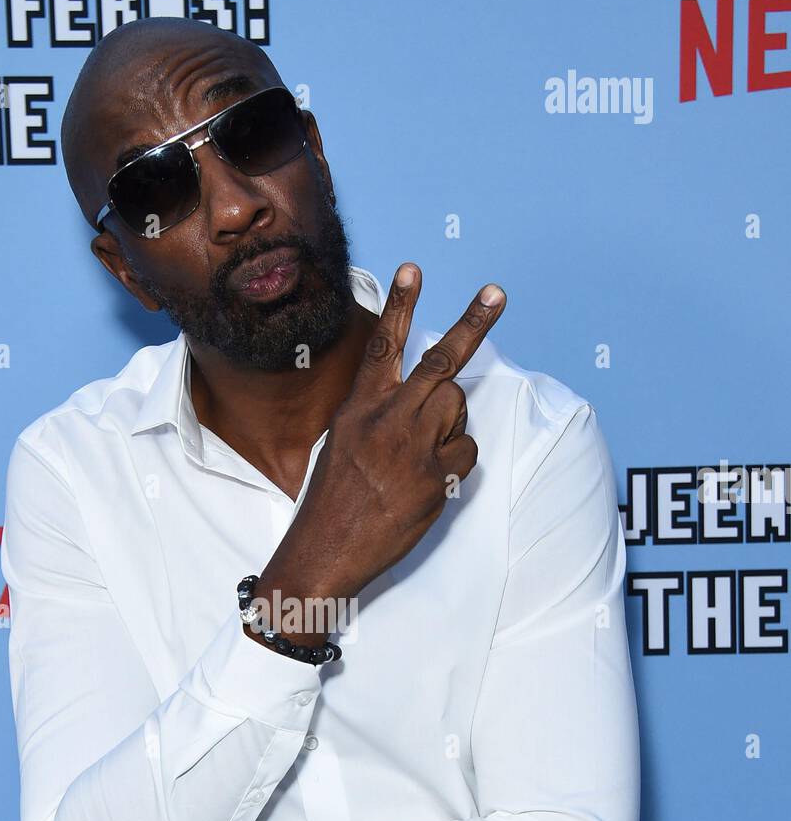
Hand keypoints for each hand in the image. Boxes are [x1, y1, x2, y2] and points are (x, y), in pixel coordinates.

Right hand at [255, 266, 504, 636]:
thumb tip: (423, 400)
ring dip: (452, 420)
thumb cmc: (331, 500)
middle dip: (474, 323)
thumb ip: (378, 414)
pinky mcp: (434, 479)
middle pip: (441, 362)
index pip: (383, 345)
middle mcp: (387, 420)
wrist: (325, 552)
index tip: (414, 268)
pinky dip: (456, 461)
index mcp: (359, 408)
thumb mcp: (341, 443)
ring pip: (458, 405)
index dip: (401, 304)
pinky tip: (431, 477)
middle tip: (496, 293)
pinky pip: (466, 452)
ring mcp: (413, 448)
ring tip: (425, 447)